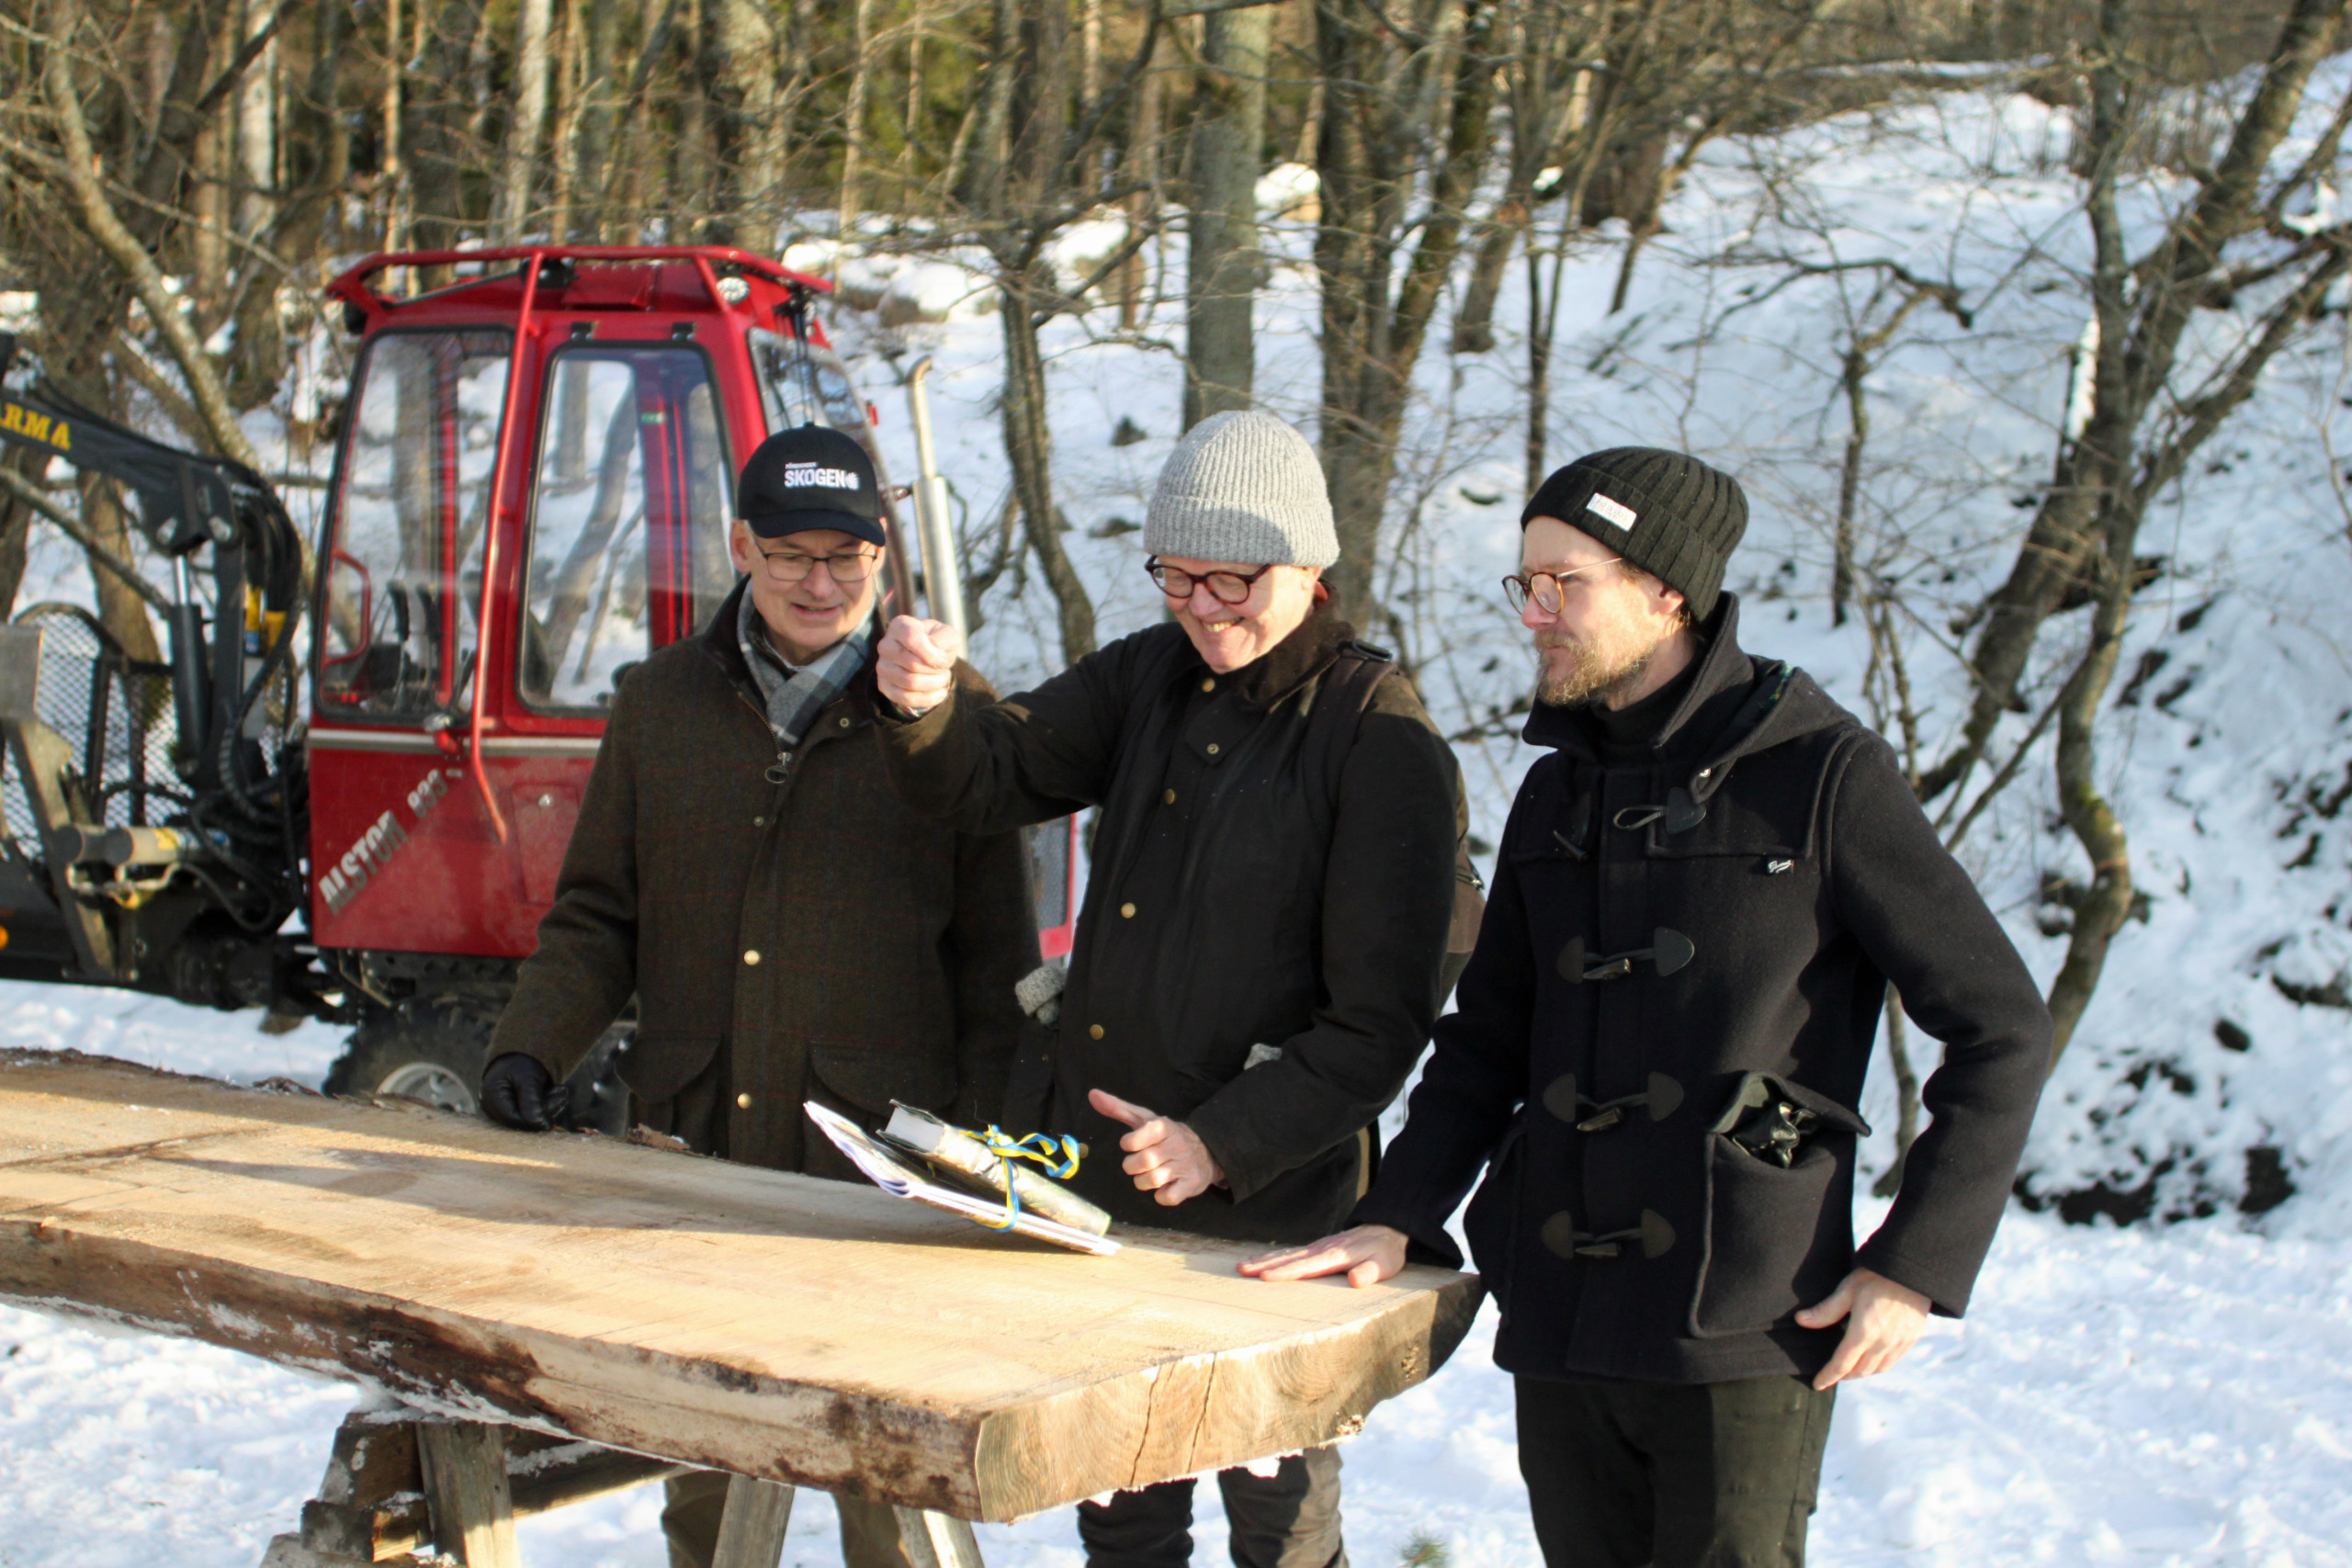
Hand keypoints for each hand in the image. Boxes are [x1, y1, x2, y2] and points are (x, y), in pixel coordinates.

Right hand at [480, 1052, 565, 1131]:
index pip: (516, 1119)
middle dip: (547, 1108)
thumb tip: (543, 1126)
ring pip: (530, 1120)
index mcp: (493, 1098)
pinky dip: (545, 1106)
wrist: (517, 1054)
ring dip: (549, 1106)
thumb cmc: (520, 1062)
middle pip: (523, 1121)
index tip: (561, 1099)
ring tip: (561, 1089)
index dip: (539, 1116)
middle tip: (564, 1091)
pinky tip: (556, 1092)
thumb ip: (533, 1101)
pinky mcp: (514, 1112)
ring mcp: (503, 1112)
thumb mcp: (528, 1076)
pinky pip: (532, 1116)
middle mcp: (494, 1109)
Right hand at [877, 615, 962, 716]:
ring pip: (910, 682)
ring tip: (942, 678)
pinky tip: (940, 692)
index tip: (943, 659)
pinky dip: (929, 698)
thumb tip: (936, 653)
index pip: (911, 638)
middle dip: (936, 670)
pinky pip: (906, 698)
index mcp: (899, 626)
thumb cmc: (937, 643)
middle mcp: (886, 645)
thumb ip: (946, 638)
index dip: (931, 653)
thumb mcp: (948, 634)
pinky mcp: (884, 686)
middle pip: (912, 664)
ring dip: (934, 683)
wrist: (929, 658)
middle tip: (944, 669)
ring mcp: (882, 666)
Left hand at [1089, 1088, 1223, 1204]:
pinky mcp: (1192, 1184)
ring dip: (1143, 1182)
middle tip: (1137, 1163)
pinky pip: (1167, 1197)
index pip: (1134, 1140)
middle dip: (1132, 1166)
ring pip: (1152, 1181)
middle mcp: (1177, 1145)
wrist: (1207, 1151)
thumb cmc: (1166, 1136)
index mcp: (1163, 1127)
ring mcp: (1186, 1165)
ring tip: (1148, 1174)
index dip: (1128, 1144)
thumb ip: (1118, 1108)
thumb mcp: (1144, 1119)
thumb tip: (1092, 1094)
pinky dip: (1160, 1196)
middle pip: (1142, 1162)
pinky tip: (1164, 1186)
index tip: (1131, 1144)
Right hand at [1238, 1224, 1408, 1288]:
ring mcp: (1317, 1247)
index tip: (1265, 1276)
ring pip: (1286, 1254)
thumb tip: (1356, 1280)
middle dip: (1264, 1264)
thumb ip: (1370, 1272)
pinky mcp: (1316, 1248)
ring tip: (1242, 1266)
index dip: (1286, 1272)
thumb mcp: (1384, 1264)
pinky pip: (1291, 1253)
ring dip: (1264, 1260)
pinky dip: (1274, 1257)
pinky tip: (1260, 1262)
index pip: (1307, 1266)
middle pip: (1289, 1258)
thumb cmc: (1385, 1252)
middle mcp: (1322, 1249)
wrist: (1385, 1229)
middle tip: (1240, 1269)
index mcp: (1335, 1256)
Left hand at [1795, 1267, 1930, 1389]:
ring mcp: (1900, 1342)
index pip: (1842, 1364)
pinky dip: (1879, 1366)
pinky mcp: (1911, 1339)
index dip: (1828, 1376)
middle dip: (1844, 1375)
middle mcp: (1883, 1343)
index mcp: (1864, 1332)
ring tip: (1851, 1368)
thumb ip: (1825, 1311)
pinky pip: (1892, 1361)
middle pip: (1860, 1370)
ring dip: (1862, 1372)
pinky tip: (1873, 1359)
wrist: (1912, 1271)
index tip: (1818, 1384)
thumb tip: (1800, 1321)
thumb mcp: (1847, 1290)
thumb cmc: (1876, 1276)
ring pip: (1878, 1369)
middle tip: (1833, 1373)